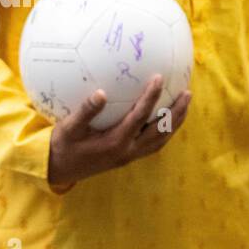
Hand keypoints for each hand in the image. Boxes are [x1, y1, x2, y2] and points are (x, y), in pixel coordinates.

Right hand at [47, 76, 191, 187]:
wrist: (60, 170)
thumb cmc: (63, 146)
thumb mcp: (69, 128)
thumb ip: (85, 111)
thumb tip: (100, 93)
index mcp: (115, 142)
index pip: (140, 116)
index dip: (151, 97)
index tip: (159, 78)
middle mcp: (128, 151)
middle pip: (160, 131)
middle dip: (176, 112)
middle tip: (187, 92)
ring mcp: (130, 156)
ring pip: (161, 139)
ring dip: (175, 122)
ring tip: (185, 104)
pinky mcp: (129, 158)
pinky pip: (154, 144)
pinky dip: (165, 131)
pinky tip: (169, 118)